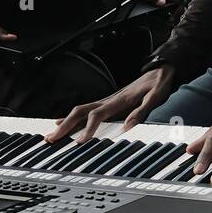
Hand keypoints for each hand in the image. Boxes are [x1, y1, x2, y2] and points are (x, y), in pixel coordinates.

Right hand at [47, 66, 176, 142]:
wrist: (160, 70)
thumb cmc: (158, 85)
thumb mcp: (155, 97)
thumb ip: (141, 111)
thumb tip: (127, 127)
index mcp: (119, 101)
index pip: (97, 115)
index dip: (88, 128)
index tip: (79, 142)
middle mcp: (108, 100)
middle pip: (80, 112)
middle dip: (65, 126)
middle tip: (51, 139)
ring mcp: (106, 101)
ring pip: (80, 111)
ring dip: (64, 123)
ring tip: (50, 136)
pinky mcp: (107, 103)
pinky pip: (85, 111)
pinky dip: (71, 118)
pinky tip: (62, 124)